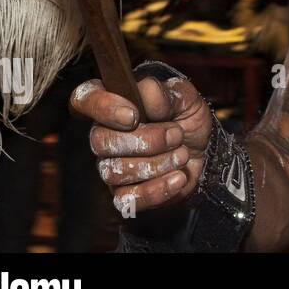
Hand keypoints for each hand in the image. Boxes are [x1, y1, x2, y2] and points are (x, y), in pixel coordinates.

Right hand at [69, 71, 212, 216]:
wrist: (204, 150)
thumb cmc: (186, 118)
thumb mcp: (185, 98)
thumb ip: (166, 93)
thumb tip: (148, 89)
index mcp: (114, 104)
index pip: (84, 99)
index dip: (102, 107)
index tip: (133, 116)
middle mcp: (104, 135)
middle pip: (101, 142)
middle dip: (146, 140)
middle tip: (177, 135)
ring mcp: (111, 166)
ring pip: (115, 172)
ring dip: (156, 164)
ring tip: (182, 155)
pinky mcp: (124, 194)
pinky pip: (127, 199)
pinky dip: (157, 189)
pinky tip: (178, 178)